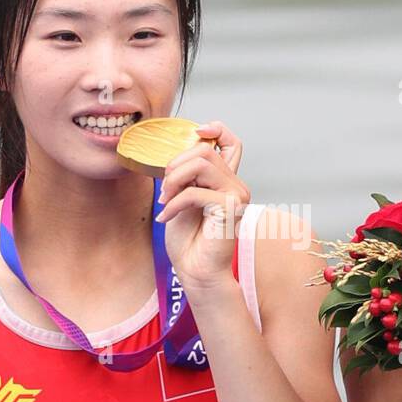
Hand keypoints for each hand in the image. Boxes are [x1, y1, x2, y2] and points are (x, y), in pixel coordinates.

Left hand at [155, 119, 249, 293]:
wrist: (196, 272)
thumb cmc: (189, 241)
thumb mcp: (182, 199)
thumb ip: (185, 177)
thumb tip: (175, 157)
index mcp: (226, 181)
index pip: (231, 142)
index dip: (215, 129)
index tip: (196, 133)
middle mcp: (236, 185)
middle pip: (205, 149)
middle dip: (176, 164)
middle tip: (164, 189)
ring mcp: (237, 196)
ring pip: (201, 164)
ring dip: (174, 180)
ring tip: (165, 200)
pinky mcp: (231, 209)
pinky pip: (194, 192)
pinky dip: (174, 203)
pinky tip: (165, 217)